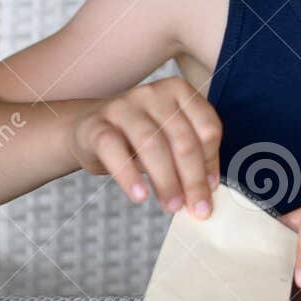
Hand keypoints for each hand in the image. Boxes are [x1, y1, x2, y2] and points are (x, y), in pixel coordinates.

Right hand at [67, 77, 221, 217]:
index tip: (210, 189)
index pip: (207, 127)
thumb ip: (190, 159)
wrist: (89, 129)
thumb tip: (205, 194)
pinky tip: (140, 195)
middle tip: (197, 208)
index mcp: (180, 92)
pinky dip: (129, 175)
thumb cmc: (139, 138)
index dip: (211, 162)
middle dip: (193, 179)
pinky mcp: (97, 125)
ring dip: (166, 181)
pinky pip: (114, 150)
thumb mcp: (169, 140)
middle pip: (182, 139)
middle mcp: (153, 94)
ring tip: (172, 205)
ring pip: (152, 145)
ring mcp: (123, 106)